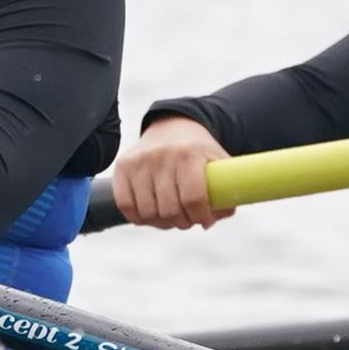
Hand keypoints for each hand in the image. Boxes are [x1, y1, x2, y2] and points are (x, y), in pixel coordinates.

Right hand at [110, 116, 234, 229]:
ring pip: (147, 212)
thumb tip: (214, 219)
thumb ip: (227, 190)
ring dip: (162, 223)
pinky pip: (126, 206)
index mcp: (189, 154)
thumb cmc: (198, 152)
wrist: (171, 126)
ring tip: (171, 217)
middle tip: (188, 219)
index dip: (201, 216)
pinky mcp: (122, 166)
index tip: (205, 221)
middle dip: (182, 222)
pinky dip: (139, 218)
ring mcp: (138, 161)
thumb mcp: (219, 163)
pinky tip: (151, 214)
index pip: (193, 198)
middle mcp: (161, 155)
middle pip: (170, 210)